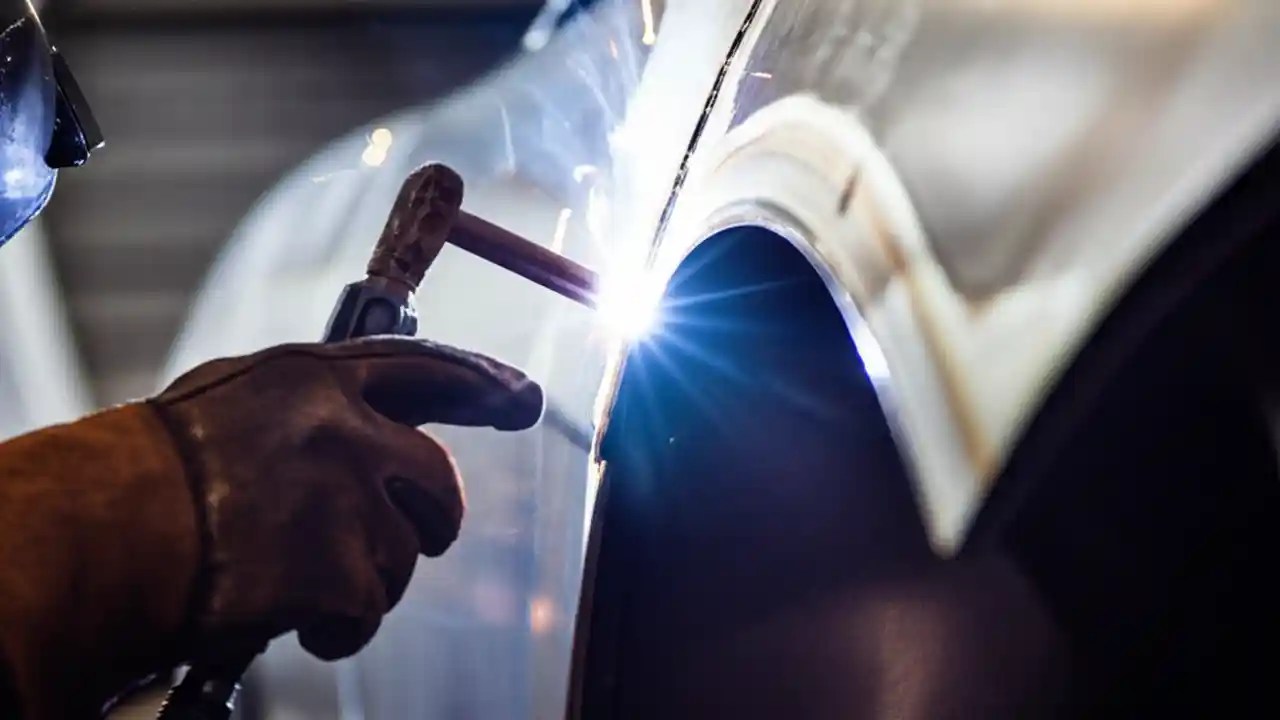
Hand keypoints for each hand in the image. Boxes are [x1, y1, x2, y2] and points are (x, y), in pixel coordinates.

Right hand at [150, 336, 542, 660]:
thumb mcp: (231, 403)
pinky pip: (371, 607)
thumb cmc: (144, 477)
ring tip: (295, 582)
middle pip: (436, 481)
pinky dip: (339, 626)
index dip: (483, 384)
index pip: (428, 369)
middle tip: (410, 539)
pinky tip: (295, 618)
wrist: (95, 538)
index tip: (519, 399)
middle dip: (430, 519)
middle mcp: (344, 427)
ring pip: (405, 552)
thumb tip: (357, 420)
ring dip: (364, 578)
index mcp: (314, 379)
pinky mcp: (340, 568)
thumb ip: (305, 407)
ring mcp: (347, 496)